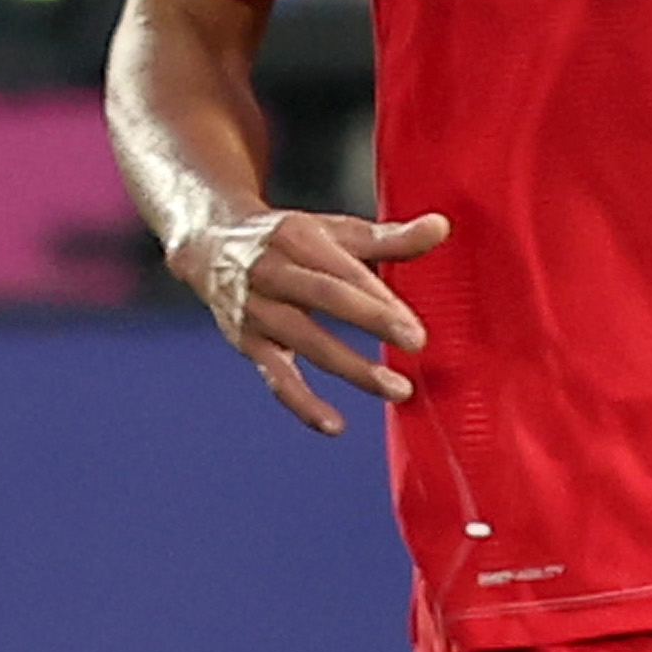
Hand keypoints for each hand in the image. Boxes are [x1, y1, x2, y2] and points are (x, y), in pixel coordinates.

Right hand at [173, 204, 448, 435]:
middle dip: (371, 320)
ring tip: (395, 390)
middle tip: (416, 343)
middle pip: (323, 297)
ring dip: (350, 367)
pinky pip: (275, 377)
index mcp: (295, 237)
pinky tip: (334, 424)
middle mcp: (269, 271)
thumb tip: (441, 227)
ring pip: (304, 340)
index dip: (379, 297)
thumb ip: (387, 237)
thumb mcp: (332, 231)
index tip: (415, 324)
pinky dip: (302, 403)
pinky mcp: (247, 341)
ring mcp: (255, 309)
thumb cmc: (286, 240)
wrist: (210, 245)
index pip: (342, 269)